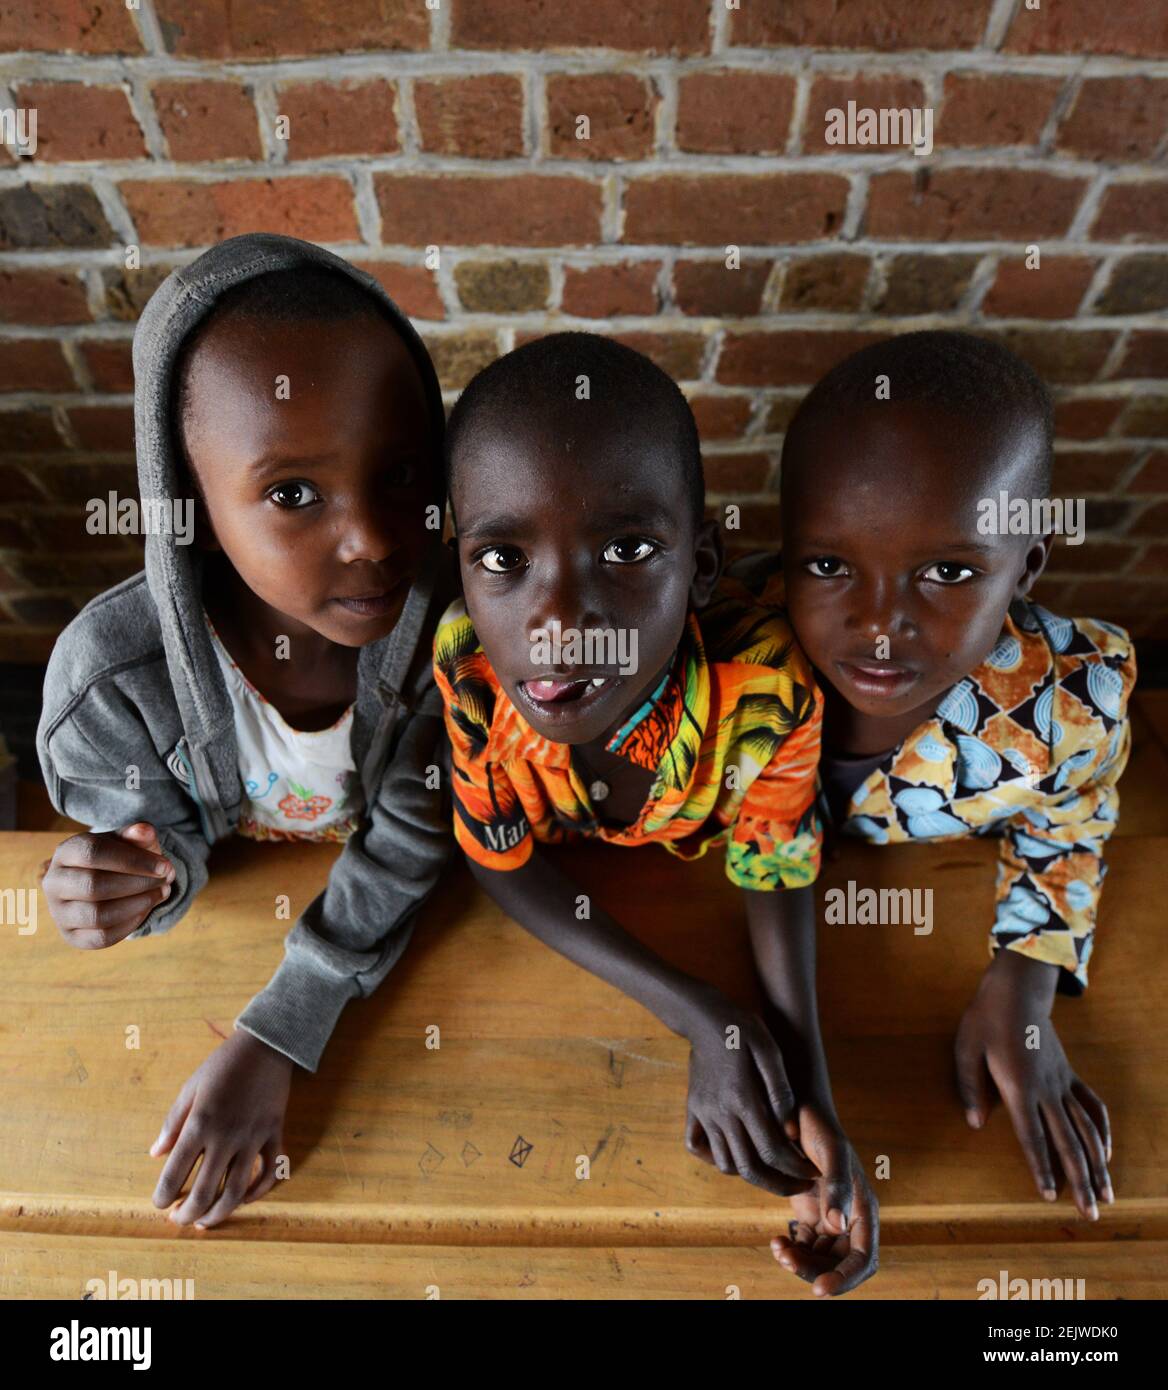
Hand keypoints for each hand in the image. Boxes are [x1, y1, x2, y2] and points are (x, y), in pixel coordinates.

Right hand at [42, 823, 174, 947]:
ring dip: (138, 904)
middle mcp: (53, 882)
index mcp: (65, 851)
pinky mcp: (71, 936)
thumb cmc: (119, 857)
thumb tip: (144, 830)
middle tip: (167, 880)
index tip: (165, 866)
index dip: (133, 860)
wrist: (107, 881)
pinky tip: (147, 908)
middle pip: (94, 886)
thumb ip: (137, 835)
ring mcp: (59, 912)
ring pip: (97, 915)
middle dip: (138, 884)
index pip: (93, 853)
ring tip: (162, 892)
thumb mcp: (129, 842)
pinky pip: (101, 937)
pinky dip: (130, 923)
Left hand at [151, 1030, 292, 1227]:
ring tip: (206, 1221)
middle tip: (179, 1220)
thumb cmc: (222, 1065)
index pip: (174, 1173)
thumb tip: (156, 1154)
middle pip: (206, 1191)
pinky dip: (259, 1191)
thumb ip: (172, 1124)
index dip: (163, 1196)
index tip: (160, 1204)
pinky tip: (245, 1198)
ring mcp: (254, 1137)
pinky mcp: (275, 1134)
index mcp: (200, 1124)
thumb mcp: (189, 1089)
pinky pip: (270, 1172)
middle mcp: (226, 1136)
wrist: (265, 1045)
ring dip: (220, 1213)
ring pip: (238, 1190)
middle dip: (188, 1214)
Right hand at [684, 1003, 818, 1196]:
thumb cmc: (742, 1030)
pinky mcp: (693, 1110)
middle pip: (749, 1168)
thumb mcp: (769, 1050)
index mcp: (742, 1099)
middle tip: (801, 1183)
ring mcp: (703, 1113)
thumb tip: (791, 1131)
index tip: (814, 1173)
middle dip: (779, 1184)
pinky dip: (716, 1158)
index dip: (796, 1169)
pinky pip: (697, 1148)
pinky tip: (735, 1152)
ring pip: (725, 1163)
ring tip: (775, 1171)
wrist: (704, 1017)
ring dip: (752, 1175)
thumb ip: (780, 1092)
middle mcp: (720, 1112)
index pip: (772, 1151)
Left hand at [770, 1103, 878, 1296]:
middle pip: (839, 1264)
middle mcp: (850, 1219)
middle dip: (815, 1270)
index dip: (845, 1278)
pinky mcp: (810, 1214)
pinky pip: (804, 1246)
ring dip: (800, 1262)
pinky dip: (791, 1250)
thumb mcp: (832, 1152)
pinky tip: (777, 1241)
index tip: (819, 1289)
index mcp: (864, 1209)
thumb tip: (838, 1226)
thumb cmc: (818, 1127)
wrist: (796, 1109)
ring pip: (819, 1258)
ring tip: (778, 1248)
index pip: (863, 1258)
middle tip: (787, 1259)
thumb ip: (838, 1187)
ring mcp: (830, 1218)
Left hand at [955, 957, 1111, 1220]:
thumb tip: (974, 1124)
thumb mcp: (966, 1048)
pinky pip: (1092, 1105)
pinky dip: (1101, 1130)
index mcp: (1019, 1086)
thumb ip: (970, 1087)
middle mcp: (1046, 1090)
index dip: (1041, 1167)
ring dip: (1097, 1164)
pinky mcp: (1068, 1074)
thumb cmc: (986, 1018)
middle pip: (1067, 1143)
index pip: (1032, 1136)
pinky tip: (1106, 1152)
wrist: (1017, 990)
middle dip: (1079, 1181)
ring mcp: (1061, 1082)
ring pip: (1085, 1130)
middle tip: (1091, 1213)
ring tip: (1107, 1195)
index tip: (1049, 1195)